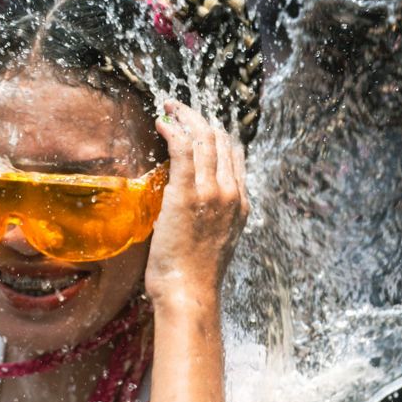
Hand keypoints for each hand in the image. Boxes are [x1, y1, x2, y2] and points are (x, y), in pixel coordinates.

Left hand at [145, 100, 248, 308]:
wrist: (190, 293)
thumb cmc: (194, 276)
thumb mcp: (213, 241)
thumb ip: (210, 217)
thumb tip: (193, 207)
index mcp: (240, 204)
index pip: (234, 155)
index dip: (216, 134)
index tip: (199, 124)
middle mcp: (231, 194)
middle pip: (221, 141)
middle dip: (199, 119)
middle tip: (179, 108)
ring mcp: (213, 193)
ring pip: (204, 140)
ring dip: (185, 117)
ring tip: (168, 108)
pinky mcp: (188, 195)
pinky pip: (184, 151)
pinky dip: (173, 131)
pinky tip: (161, 122)